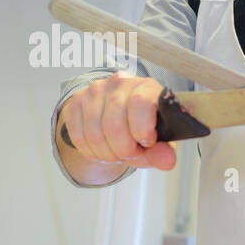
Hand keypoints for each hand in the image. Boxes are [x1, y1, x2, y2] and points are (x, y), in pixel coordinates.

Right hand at [57, 72, 177, 170]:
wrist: (116, 118)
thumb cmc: (141, 126)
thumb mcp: (157, 141)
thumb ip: (163, 151)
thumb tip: (167, 160)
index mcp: (146, 87)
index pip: (140, 103)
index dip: (142, 130)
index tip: (146, 141)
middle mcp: (119, 83)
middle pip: (114, 126)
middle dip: (123, 150)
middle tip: (130, 153)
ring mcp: (95, 91)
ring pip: (94, 135)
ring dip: (106, 154)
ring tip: (116, 152)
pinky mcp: (77, 101)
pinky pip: (79, 137)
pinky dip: (91, 152)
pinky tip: (101, 149)